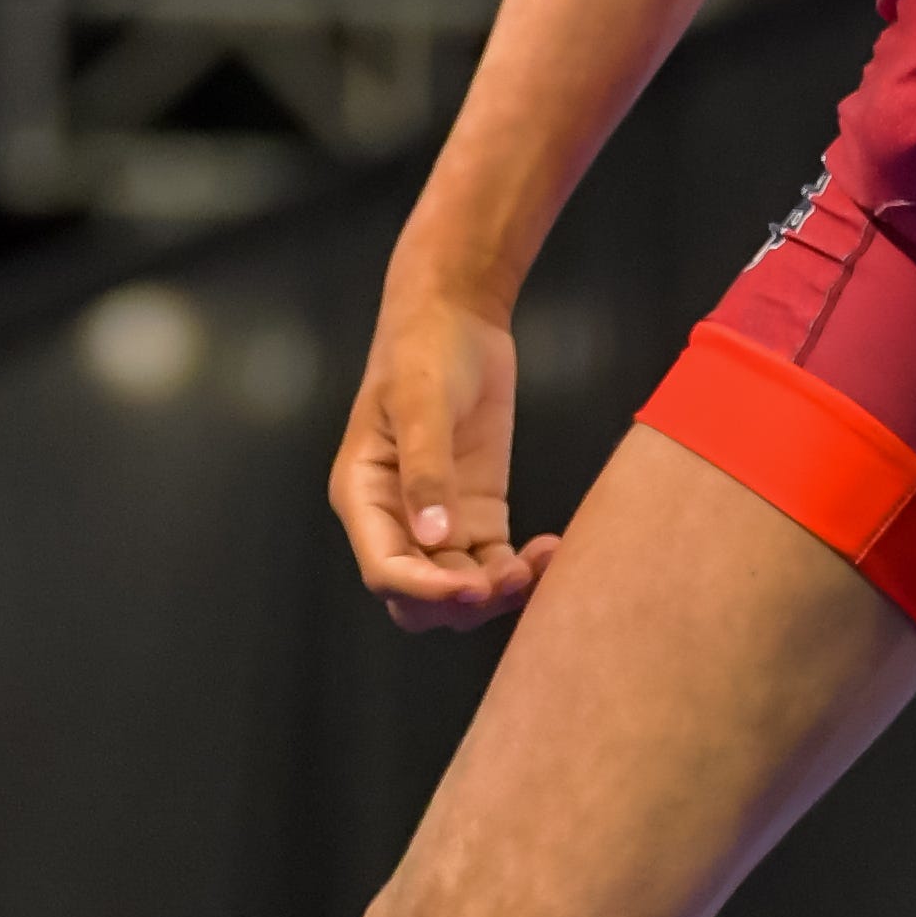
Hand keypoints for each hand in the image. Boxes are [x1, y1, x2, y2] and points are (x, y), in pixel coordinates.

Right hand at [330, 282, 559, 631]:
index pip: (384, 569)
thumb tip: (433, 541)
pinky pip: (494, 562)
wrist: (456, 314)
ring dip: (495, 593)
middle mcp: (397, 519)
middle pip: (419, 595)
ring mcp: (441, 519)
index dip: (423, 590)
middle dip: (460, 602)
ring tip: (538, 564)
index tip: (470, 586)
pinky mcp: (478, 512)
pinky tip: (550, 552)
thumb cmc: (423, 350)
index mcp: (364, 496)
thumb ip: (426, 471)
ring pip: (459, 588)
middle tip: (508, 580)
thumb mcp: (422, 403)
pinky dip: (519, 571)